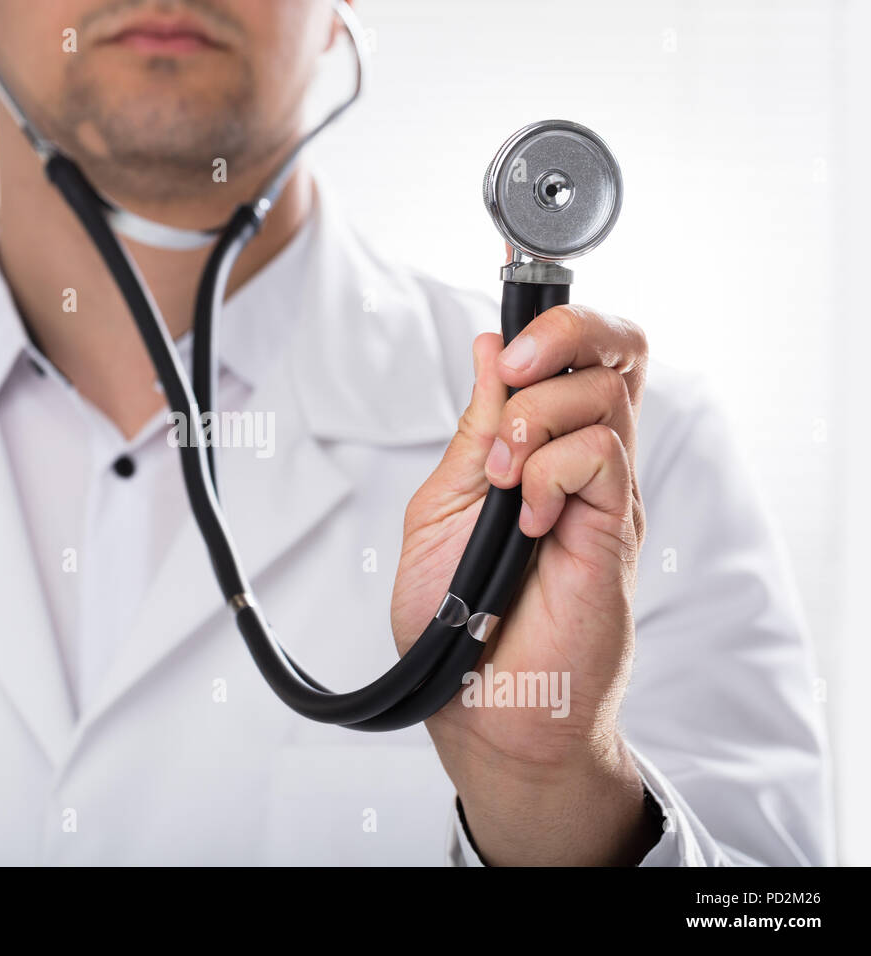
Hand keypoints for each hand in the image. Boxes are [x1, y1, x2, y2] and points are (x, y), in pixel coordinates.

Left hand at [391, 299, 658, 864]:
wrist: (476, 702)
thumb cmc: (455, 616)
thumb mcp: (443, 504)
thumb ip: (474, 429)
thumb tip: (486, 349)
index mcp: (539, 445)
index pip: (576, 354)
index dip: (554, 314)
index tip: (509, 289)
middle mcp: (582, 459)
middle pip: (616, 349)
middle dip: (563, 333)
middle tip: (513, 367)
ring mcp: (605, 493)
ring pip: (604, 395)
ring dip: (535, 418)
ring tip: (501, 477)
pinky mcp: (614, 530)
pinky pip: (602, 455)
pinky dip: (551, 468)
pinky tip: (526, 516)